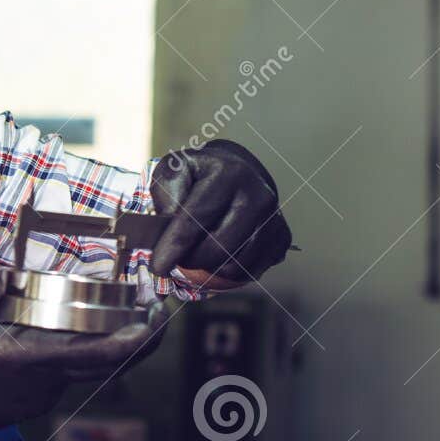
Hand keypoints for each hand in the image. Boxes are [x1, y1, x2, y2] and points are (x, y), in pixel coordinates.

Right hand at [0, 271, 168, 440]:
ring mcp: (45, 394)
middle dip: (143, 339)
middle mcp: (46, 383)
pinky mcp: (39, 396)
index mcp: (30, 364)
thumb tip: (1, 278)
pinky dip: (90, 349)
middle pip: (111, 366)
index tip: (156, 317)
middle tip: (157, 305)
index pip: (100, 356)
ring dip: (117, 343)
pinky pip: (74, 370)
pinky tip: (85, 325)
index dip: (136, 339)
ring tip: (130, 307)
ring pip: (94, 368)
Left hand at [149, 140, 292, 283]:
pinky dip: (227, 271)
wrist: (235, 173)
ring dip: (207, 267)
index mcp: (228, 175)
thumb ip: (164, 191)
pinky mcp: (282, 238)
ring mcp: (274, 218)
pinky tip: (218, 253)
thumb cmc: (200, 176)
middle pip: (216, 249)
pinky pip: (249, 271)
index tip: (157, 266)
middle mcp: (257, 195)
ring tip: (198, 250)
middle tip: (176, 255)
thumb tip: (167, 219)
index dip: (171, 249)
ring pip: (233, 265)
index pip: (194, 222)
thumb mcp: (175, 170)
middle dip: (188, 259)